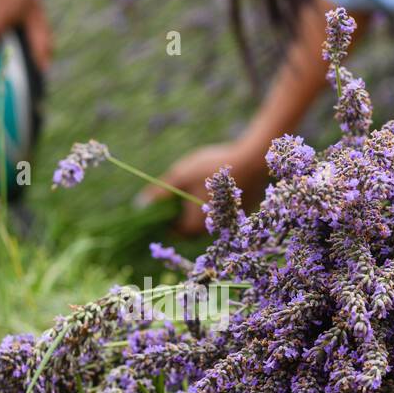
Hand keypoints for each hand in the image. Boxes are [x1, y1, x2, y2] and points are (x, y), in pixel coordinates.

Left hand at [140, 142, 266, 236]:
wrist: (255, 159)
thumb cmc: (212, 168)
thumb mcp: (180, 176)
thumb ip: (159, 192)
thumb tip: (139, 205)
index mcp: (194, 227)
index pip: (170, 229)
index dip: (162, 215)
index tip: (161, 198)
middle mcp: (211, 232)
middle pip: (187, 225)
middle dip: (179, 209)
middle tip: (179, 188)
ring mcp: (227, 224)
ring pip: (204, 218)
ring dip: (196, 205)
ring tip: (197, 183)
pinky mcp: (239, 214)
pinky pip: (220, 213)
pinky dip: (213, 202)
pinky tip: (215, 184)